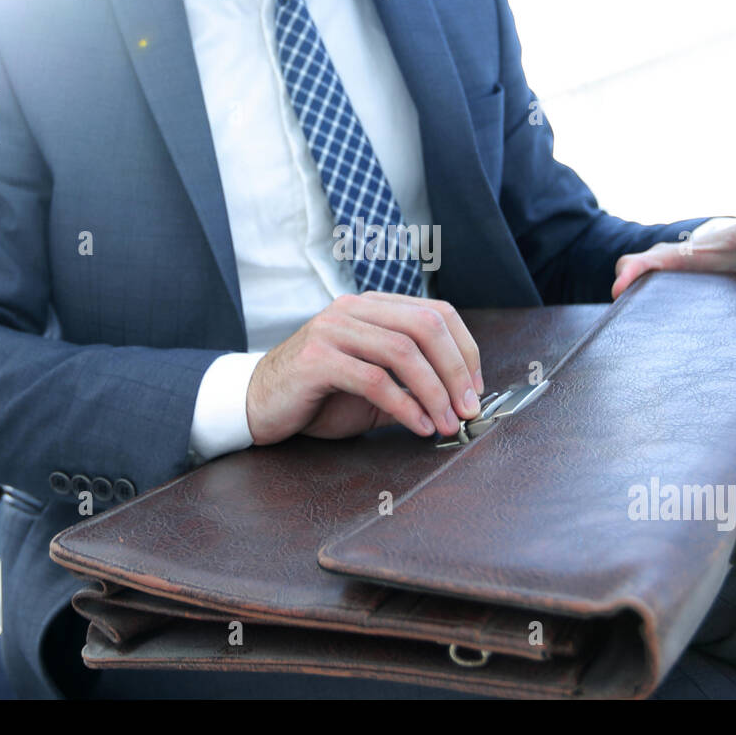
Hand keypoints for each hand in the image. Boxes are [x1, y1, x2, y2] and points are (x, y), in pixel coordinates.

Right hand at [245, 291, 485, 445]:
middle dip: (456, 370)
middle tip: (468, 408)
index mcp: (373, 307)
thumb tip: (461, 402)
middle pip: (425, 326)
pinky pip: (373, 379)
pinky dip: (404, 405)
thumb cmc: (319, 397)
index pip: (437, 312)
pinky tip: (418, 426)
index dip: (465, 350)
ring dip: (434, 392)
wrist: (259, 405)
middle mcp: (354, 309)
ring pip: (403, 351)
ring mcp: (333, 329)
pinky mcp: (316, 359)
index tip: (476, 388)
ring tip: (447, 423)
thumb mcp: (376, 387)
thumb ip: (412, 386)